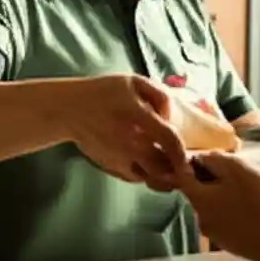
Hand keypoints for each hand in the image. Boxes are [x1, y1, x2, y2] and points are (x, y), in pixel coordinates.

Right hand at [62, 75, 186, 190]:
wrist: (70, 110)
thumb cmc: (103, 93)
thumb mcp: (133, 82)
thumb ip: (158, 95)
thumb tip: (171, 116)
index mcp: (138, 117)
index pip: (169, 140)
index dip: (183, 153)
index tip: (189, 159)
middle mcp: (130, 141)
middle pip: (163, 167)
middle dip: (178, 171)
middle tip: (186, 169)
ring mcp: (120, 157)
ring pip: (150, 178)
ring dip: (164, 178)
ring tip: (171, 171)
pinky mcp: (111, 166)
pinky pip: (135, 178)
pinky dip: (146, 176)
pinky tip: (149, 167)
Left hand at [177, 152, 259, 260]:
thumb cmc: (258, 203)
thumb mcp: (241, 171)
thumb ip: (219, 160)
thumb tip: (203, 157)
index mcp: (198, 198)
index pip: (183, 176)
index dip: (192, 163)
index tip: (208, 156)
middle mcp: (200, 217)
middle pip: (199, 192)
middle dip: (213, 179)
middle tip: (235, 171)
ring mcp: (214, 234)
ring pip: (213, 207)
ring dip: (225, 196)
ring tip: (247, 189)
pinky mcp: (229, 244)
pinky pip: (225, 221)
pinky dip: (233, 211)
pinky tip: (252, 209)